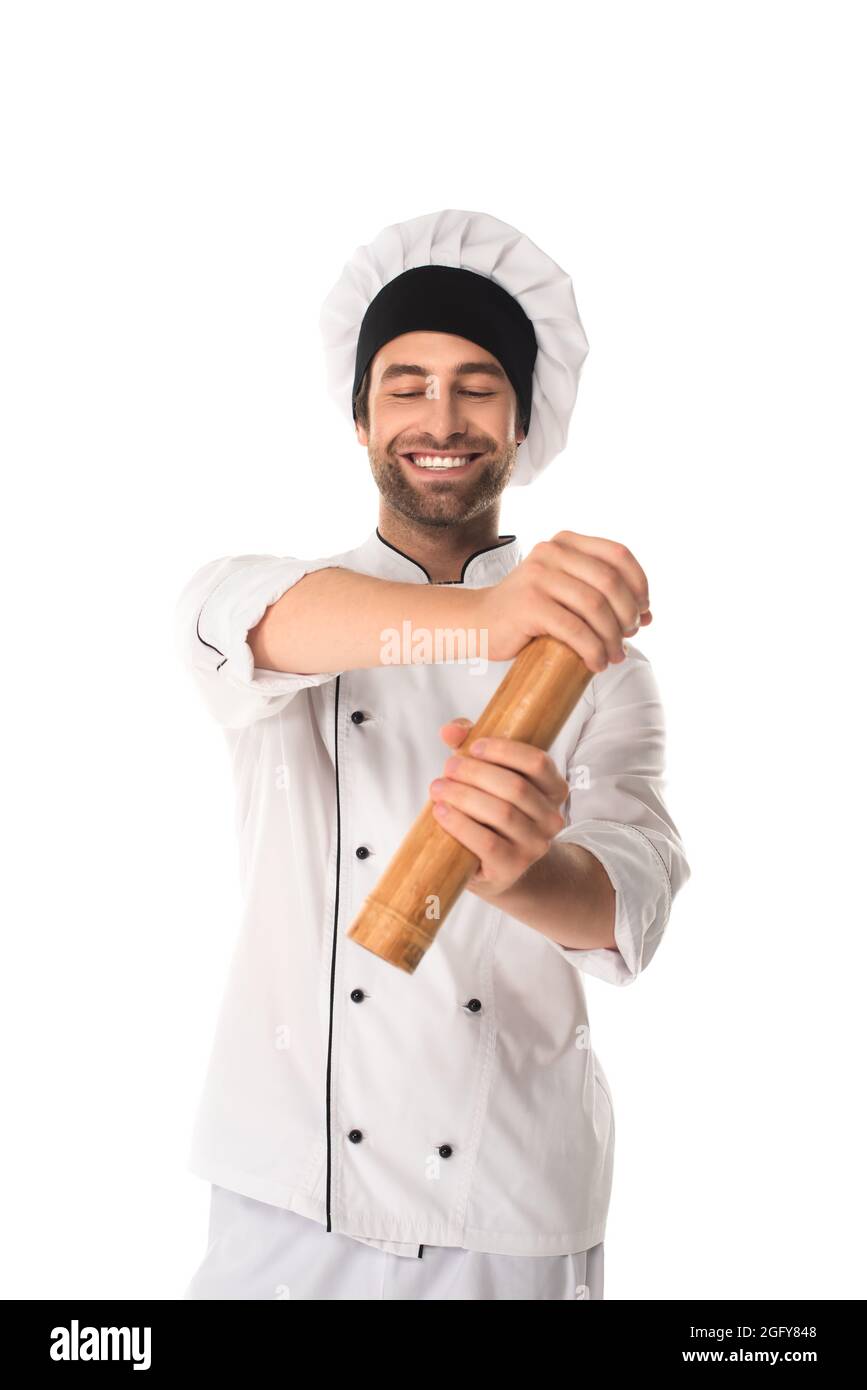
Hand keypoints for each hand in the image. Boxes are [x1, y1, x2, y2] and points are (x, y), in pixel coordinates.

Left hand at [429, 717, 570, 899]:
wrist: (499, 866)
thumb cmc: (492, 811)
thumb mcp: (490, 777)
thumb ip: (472, 747)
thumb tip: (449, 730)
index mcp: (554, 789)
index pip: (538, 762)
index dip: (504, 750)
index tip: (473, 746)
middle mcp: (552, 818)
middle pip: (515, 787)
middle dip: (476, 773)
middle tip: (449, 767)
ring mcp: (535, 846)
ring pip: (501, 813)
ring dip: (463, 796)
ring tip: (438, 787)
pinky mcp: (511, 867)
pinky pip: (487, 842)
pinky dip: (460, 823)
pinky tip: (440, 811)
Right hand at [473, 529, 652, 671]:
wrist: (478, 623)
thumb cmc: (527, 612)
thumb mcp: (565, 592)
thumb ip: (600, 595)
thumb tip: (648, 616)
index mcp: (565, 543)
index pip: (618, 554)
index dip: (639, 584)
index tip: (642, 612)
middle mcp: (552, 551)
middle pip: (610, 581)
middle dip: (627, 615)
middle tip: (627, 639)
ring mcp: (538, 576)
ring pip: (595, 607)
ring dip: (612, 637)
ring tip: (614, 656)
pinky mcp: (529, 605)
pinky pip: (574, 629)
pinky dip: (592, 649)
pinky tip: (596, 663)